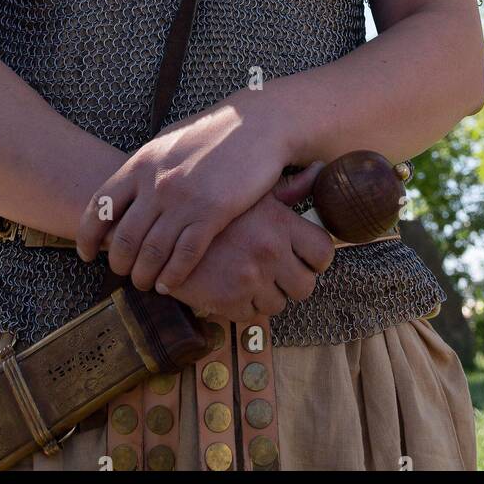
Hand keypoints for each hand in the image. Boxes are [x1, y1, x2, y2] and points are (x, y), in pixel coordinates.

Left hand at [75, 91, 293, 291]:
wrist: (257, 123)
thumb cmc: (214, 132)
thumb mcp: (169, 141)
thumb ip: (146, 167)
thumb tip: (126, 190)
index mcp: (141, 163)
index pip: (100, 206)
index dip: (87, 236)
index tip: (86, 254)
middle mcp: (157, 183)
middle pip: (124, 237)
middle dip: (118, 263)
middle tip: (122, 274)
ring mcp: (184, 200)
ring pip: (151, 252)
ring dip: (144, 275)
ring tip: (145, 283)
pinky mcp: (213, 213)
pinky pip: (184, 255)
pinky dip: (173, 275)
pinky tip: (169, 284)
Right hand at [157, 164, 335, 320]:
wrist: (160, 223)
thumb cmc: (211, 201)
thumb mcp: (251, 190)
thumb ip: (289, 188)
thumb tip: (320, 169)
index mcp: (280, 222)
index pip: (323, 252)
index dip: (317, 260)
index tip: (306, 260)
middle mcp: (269, 250)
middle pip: (305, 286)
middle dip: (293, 283)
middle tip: (278, 275)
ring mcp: (249, 277)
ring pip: (278, 304)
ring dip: (266, 295)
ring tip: (248, 277)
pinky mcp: (227, 300)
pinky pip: (251, 315)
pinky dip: (242, 305)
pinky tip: (230, 285)